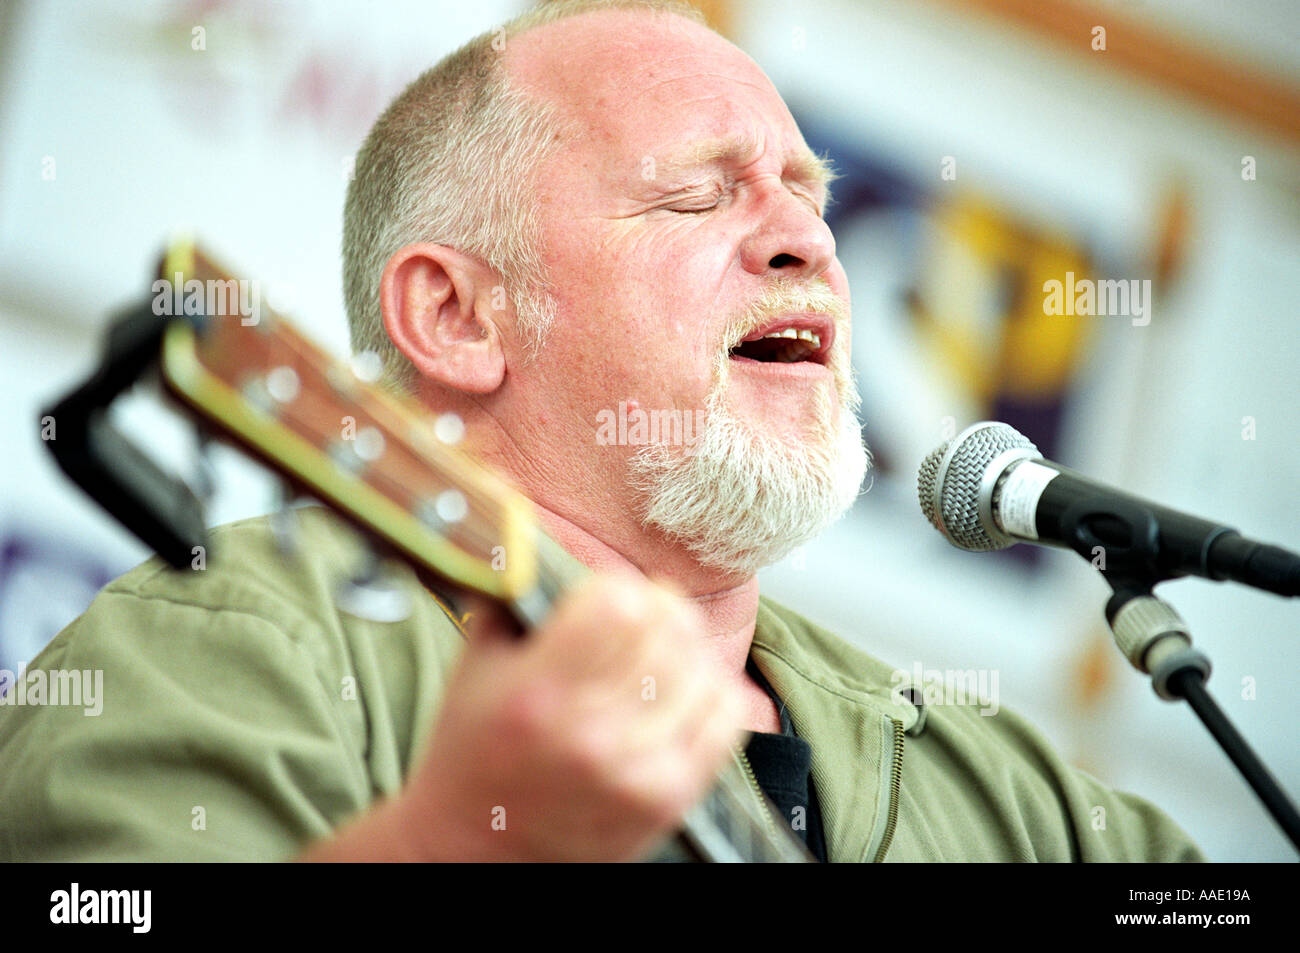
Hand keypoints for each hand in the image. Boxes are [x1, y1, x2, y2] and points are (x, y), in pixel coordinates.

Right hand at [393, 573, 746, 860]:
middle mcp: (591, 733)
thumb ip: (517, 593)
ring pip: (704, 668)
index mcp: (538, 691)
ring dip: (685, 651)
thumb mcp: (477, 661)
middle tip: (638, 620)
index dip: (616, 589)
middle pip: (670, 628)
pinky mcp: (668, 798)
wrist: (472, 851)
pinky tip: (683, 694)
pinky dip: (714, 694)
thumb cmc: (473, 750)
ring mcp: (636, 770)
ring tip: (656, 660)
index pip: (620, 601)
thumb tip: (535, 527)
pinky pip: (727, 718)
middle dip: (657, 610)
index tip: (603, 600)